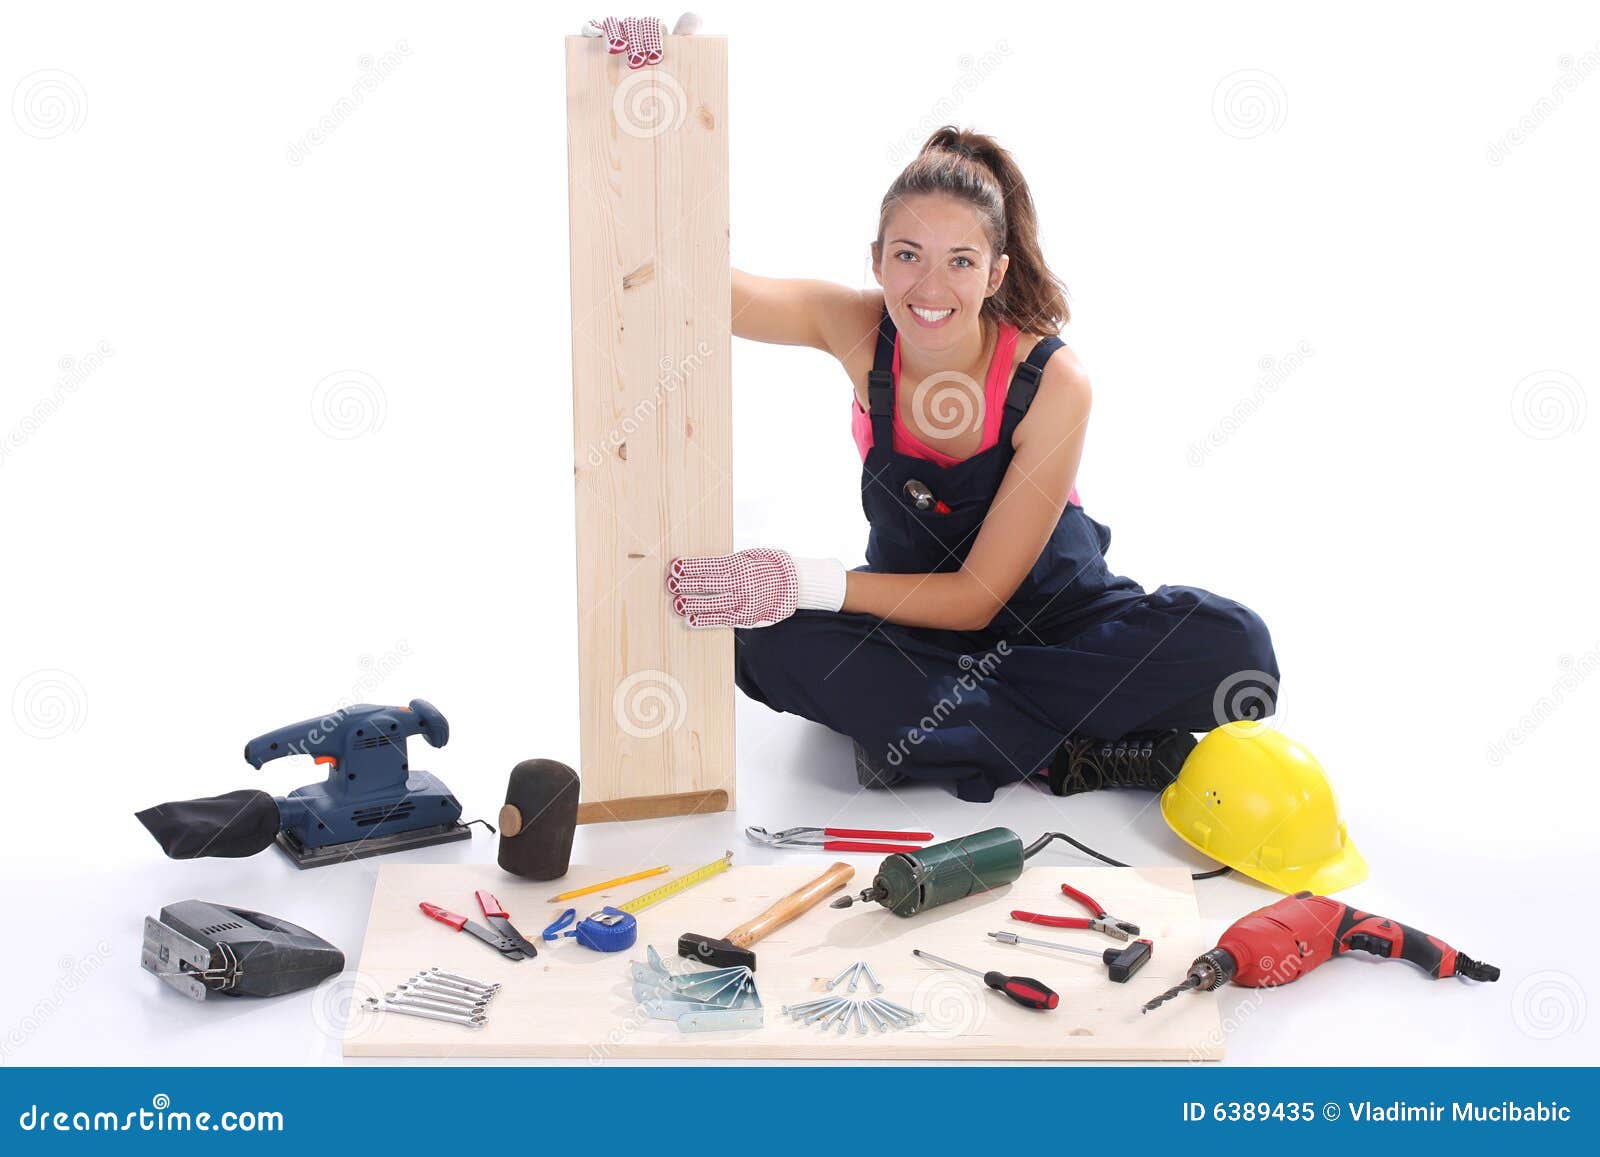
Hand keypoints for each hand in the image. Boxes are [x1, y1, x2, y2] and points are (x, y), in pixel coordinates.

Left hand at [667, 548, 798, 628]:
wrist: (790, 585)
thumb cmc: (762, 569)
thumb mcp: (748, 557)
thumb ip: (726, 562)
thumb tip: (697, 567)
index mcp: (739, 564)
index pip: (708, 565)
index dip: (689, 566)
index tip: (674, 567)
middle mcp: (741, 583)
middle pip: (707, 584)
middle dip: (686, 584)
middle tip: (670, 584)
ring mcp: (743, 601)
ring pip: (712, 603)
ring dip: (691, 604)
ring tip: (676, 603)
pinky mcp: (745, 617)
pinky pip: (721, 619)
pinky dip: (704, 620)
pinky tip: (691, 620)